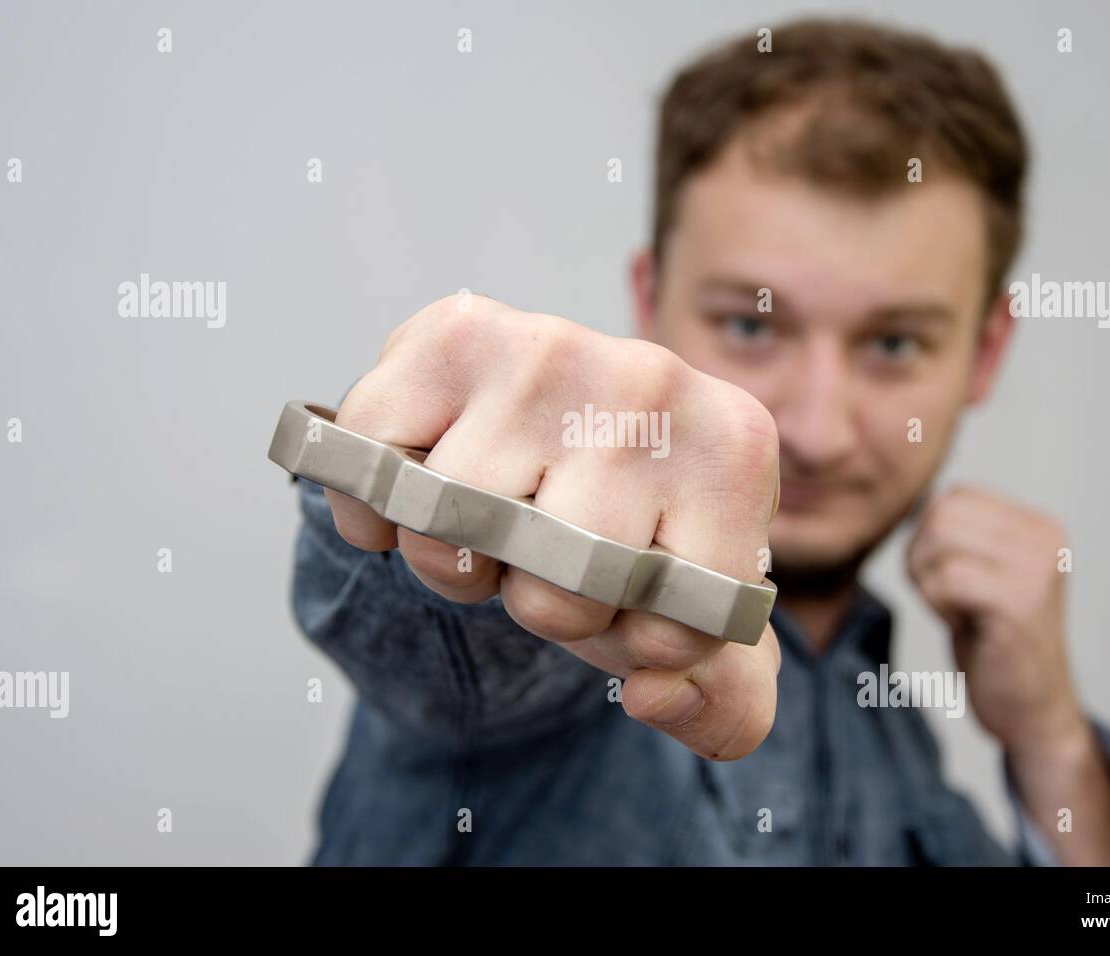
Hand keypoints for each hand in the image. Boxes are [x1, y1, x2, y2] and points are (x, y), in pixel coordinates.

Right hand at [324, 294, 781, 760]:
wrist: (565, 426)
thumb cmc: (634, 533)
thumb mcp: (698, 622)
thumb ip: (720, 706)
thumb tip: (650, 694)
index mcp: (735, 450)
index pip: (678, 621)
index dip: (641, 641)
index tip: (634, 602)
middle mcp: (654, 382)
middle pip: (564, 582)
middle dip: (545, 606)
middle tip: (552, 563)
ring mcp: (551, 347)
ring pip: (457, 524)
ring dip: (458, 559)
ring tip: (492, 528)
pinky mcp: (455, 333)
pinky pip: (375, 453)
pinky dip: (374, 507)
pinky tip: (410, 505)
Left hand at [905, 484, 1089, 759]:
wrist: (1033, 709)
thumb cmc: (998, 643)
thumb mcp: (985, 573)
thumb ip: (963, 534)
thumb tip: (921, 506)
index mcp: (1040, 527)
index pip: (953, 497)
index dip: (929, 537)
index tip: (950, 579)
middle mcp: (1046, 540)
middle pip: (942, 514)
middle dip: (921, 557)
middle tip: (943, 598)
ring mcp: (1037, 569)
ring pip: (940, 541)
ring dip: (928, 580)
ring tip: (955, 609)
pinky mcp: (1020, 602)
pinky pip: (946, 579)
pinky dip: (936, 602)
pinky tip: (962, 624)